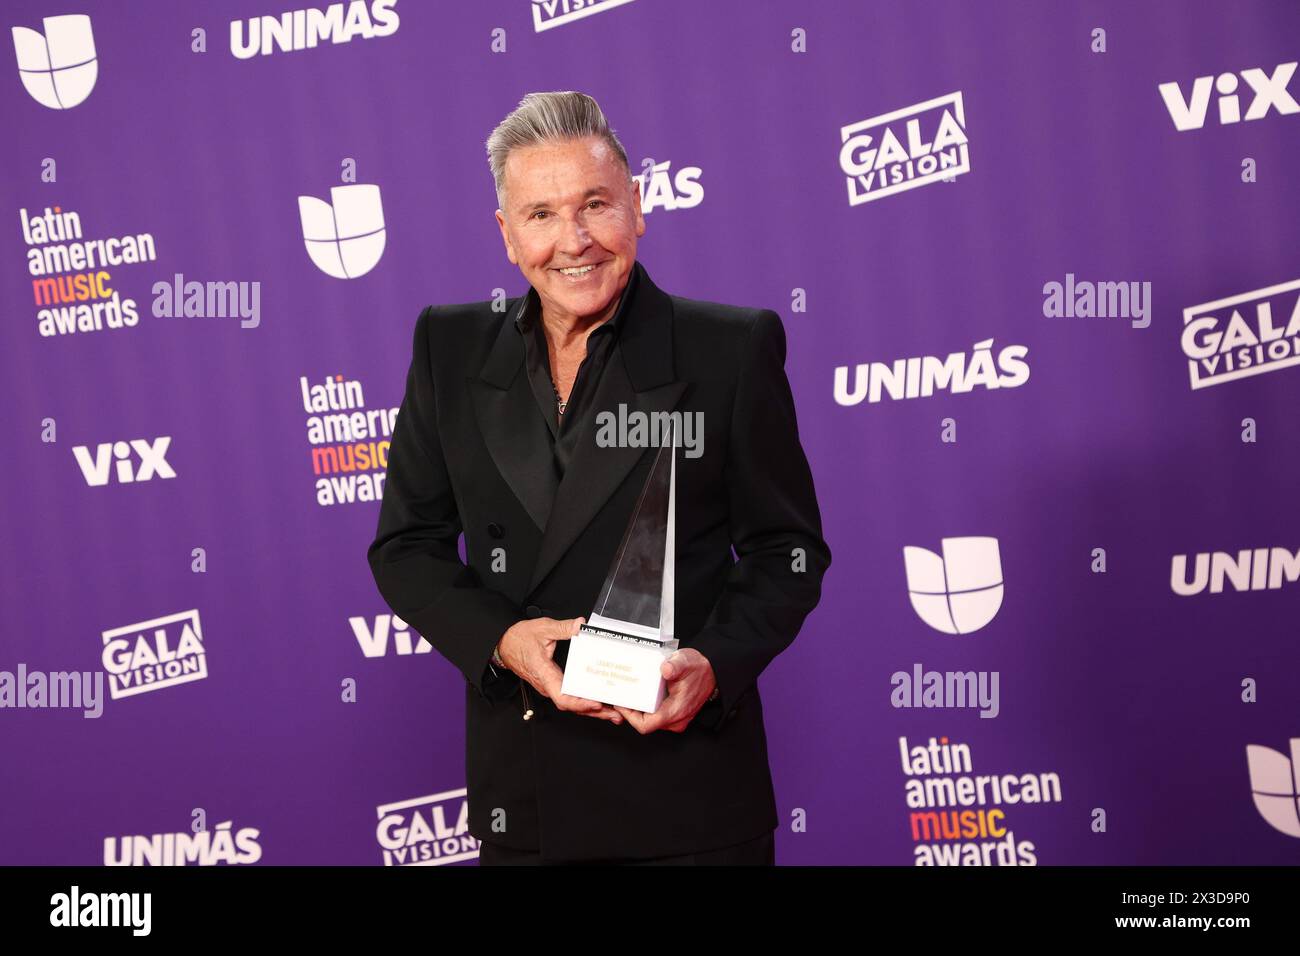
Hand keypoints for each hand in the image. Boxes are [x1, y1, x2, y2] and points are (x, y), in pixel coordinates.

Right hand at [496, 616, 623, 724]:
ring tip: (613, 713)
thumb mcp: (542, 628)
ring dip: (591, 710)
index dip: (580, 703)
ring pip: (571, 704)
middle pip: (571, 705)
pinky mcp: (552, 684)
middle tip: (616, 714)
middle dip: (593, 711)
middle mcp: (546, 685)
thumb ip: (563, 628)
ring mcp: (549, 686)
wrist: (504, 644)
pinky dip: (584, 703)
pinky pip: (568, 698)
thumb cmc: (519, 639)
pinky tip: (598, 703)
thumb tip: (579, 626)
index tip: (596, 703)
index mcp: (544, 673)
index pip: (562, 696)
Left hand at [614, 648, 715, 733]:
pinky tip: (640, 696)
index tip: (622, 704)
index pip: (646, 725)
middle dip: (630, 713)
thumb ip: (675, 666)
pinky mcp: (675, 715)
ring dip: (637, 711)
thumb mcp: (685, 661)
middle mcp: (675, 719)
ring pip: (650, 721)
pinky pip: (656, 717)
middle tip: (620, 697)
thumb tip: (666, 669)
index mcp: (675, 710)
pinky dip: (645, 709)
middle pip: (645, 723)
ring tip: (628, 696)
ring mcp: (675, 719)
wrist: (713, 672)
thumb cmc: (699, 669)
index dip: (629, 717)